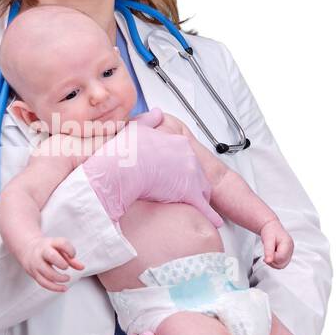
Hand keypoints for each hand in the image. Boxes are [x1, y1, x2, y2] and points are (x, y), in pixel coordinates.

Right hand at [19, 236, 83, 292]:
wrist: (27, 250)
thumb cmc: (48, 250)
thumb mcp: (59, 250)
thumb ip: (71, 258)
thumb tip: (82, 268)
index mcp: (50, 243)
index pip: (61, 243)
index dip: (69, 249)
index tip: (73, 255)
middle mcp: (42, 252)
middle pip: (51, 256)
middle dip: (61, 263)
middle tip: (66, 268)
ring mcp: (36, 263)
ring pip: (46, 272)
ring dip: (59, 278)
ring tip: (67, 279)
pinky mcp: (34, 273)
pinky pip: (43, 283)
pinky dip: (54, 287)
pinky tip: (63, 288)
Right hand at [82, 110, 223, 226]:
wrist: (122, 167)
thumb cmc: (126, 151)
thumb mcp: (137, 127)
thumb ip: (149, 119)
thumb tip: (156, 113)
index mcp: (178, 143)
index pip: (188, 159)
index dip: (183, 170)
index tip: (176, 176)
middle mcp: (188, 157)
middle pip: (198, 174)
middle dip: (193, 185)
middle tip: (184, 194)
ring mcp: (191, 175)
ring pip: (201, 190)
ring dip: (198, 199)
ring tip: (194, 208)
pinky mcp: (189, 193)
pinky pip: (204, 207)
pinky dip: (210, 215)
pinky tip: (213, 221)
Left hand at [260, 219, 293, 267]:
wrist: (272, 227)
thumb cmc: (270, 231)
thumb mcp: (267, 240)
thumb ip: (268, 251)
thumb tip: (268, 261)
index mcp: (288, 244)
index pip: (281, 258)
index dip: (272, 258)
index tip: (266, 253)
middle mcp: (291, 249)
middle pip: (282, 264)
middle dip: (273, 261)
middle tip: (267, 254)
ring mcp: (290, 253)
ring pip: (282, 265)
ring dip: (273, 263)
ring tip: (269, 254)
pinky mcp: (287, 255)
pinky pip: (281, 263)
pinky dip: (275, 262)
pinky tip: (271, 256)